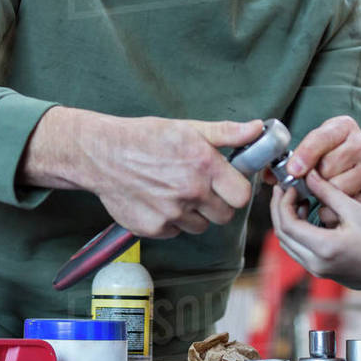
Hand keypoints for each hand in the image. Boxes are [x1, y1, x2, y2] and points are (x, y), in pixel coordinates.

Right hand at [23, 108, 262, 237]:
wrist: (101, 154)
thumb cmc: (145, 137)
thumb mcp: (188, 128)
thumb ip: (226, 133)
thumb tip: (258, 129)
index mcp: (203, 165)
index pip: (242, 195)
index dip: (236, 190)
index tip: (227, 184)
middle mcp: (190, 192)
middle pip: (224, 215)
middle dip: (217, 204)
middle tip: (201, 188)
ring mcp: (171, 214)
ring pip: (200, 226)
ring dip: (194, 213)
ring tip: (174, 191)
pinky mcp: (153, 229)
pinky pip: (175, 231)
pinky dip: (171, 221)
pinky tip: (158, 200)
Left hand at [269, 116, 360, 224]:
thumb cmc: (330, 161)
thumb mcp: (313, 150)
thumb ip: (290, 160)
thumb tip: (268, 176)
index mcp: (344, 127)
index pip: (322, 137)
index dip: (305, 154)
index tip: (293, 170)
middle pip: (328, 166)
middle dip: (312, 179)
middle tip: (308, 185)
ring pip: (337, 188)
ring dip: (322, 197)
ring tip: (321, 195)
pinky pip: (346, 207)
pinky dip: (332, 211)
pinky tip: (332, 206)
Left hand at [269, 168, 360, 289]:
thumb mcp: (355, 210)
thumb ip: (328, 192)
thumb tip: (308, 175)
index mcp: (324, 248)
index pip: (287, 224)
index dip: (283, 202)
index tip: (289, 185)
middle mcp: (316, 263)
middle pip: (282, 235)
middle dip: (279, 209)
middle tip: (285, 188)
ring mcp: (317, 270)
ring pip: (288, 243)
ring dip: (287, 220)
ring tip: (297, 197)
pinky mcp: (322, 271)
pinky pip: (298, 249)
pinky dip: (297, 231)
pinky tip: (307, 213)